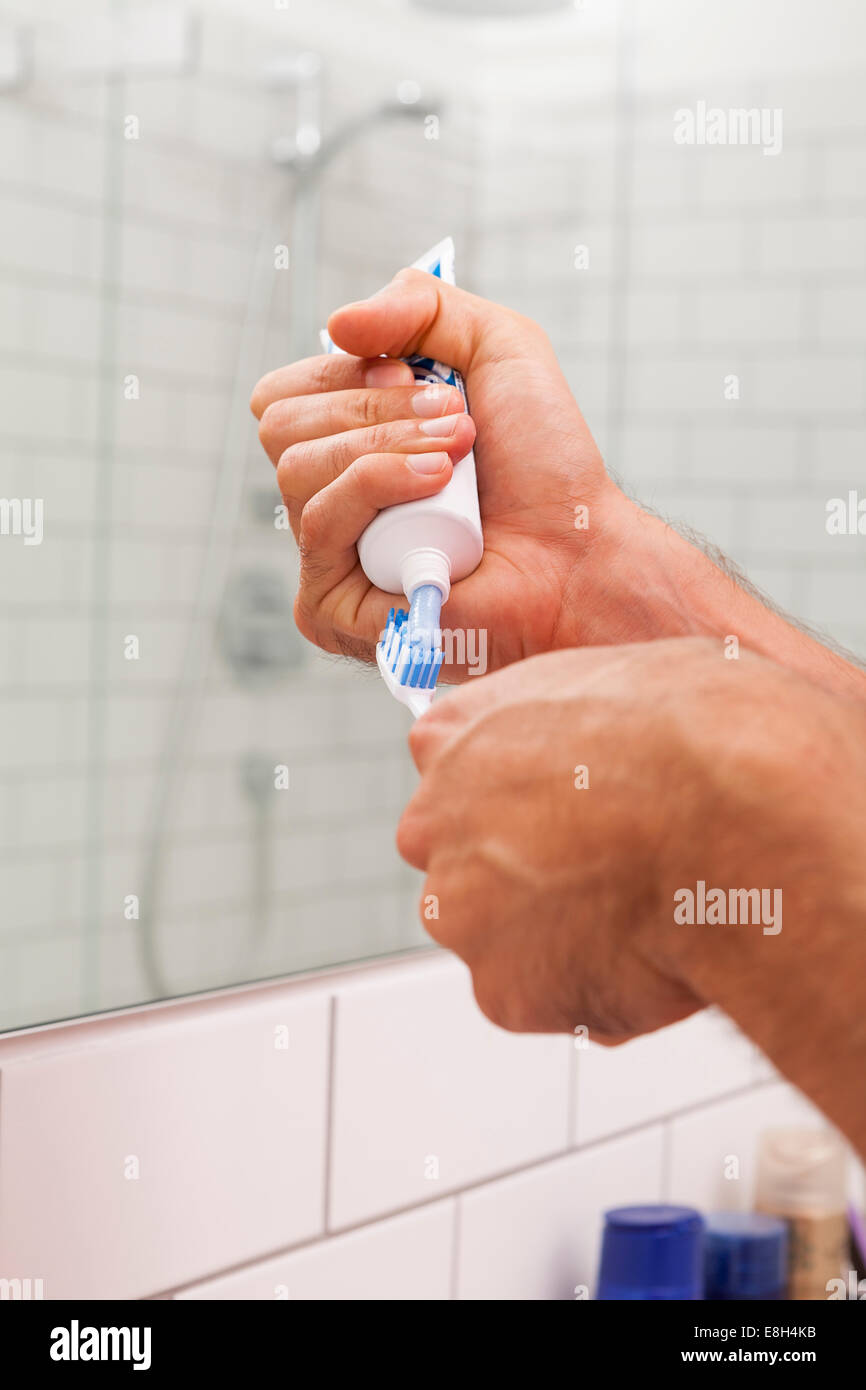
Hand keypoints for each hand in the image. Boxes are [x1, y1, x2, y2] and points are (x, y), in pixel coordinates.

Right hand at [252, 272, 865, 699]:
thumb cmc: (547, 468)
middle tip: (458, 424)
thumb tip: (336, 323)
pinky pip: (319, 522)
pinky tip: (436, 489)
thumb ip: (421, 305)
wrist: (580, 552)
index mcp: (345, 448)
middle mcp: (326, 503)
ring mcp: (324, 560)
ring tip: (456, 460)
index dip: (348, 375)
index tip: (426, 383)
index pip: (283, 394)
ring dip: (385, 445)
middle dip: (375, 409)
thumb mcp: (497, 347)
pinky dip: (377, 486)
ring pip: (296, 468)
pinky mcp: (331, 609)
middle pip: (281, 426)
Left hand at [396, 638, 865, 1048]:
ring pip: (502, 936)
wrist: (738, 820)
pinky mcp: (503, 990)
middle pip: (466, 860)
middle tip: (607, 868)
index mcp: (456, 734)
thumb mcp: (622, 673)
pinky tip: (648, 954)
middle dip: (526, 871)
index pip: (452, 770)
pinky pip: (542, 997)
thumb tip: (588, 735)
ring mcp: (463, 913)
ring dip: (558, 933)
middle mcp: (436, 823)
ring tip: (643, 910)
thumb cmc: (697, 738)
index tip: (562, 807)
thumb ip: (567, 715)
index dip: (519, 794)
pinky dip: (589, 988)